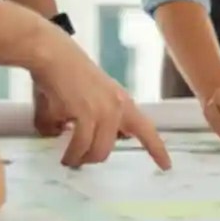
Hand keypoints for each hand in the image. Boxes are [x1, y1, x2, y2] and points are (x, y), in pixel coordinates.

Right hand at [29, 29, 171, 170]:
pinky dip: (71, 153)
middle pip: (108, 149)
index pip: (145, 129)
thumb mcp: (88, 100)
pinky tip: (63, 154)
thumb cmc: (64, 76)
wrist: (53, 55)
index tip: (166, 166)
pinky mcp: (86, 113)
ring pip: (96, 151)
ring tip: (68, 158)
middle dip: (91, 158)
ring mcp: (103, 110)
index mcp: (122, 102)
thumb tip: (79, 144)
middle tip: (77, 158)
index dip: (156, 149)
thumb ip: (92, 122)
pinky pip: (80, 145)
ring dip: (79, 158)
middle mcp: (117, 107)